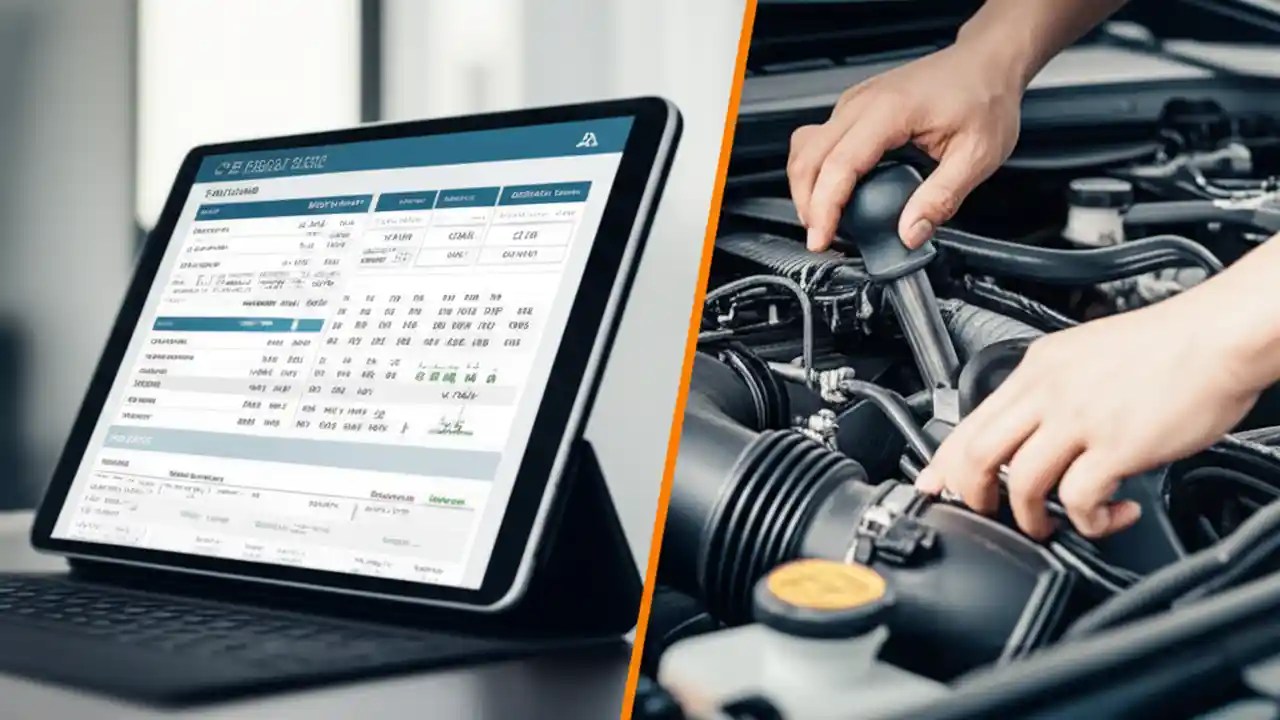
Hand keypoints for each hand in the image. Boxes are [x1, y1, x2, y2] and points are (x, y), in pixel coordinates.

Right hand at [787, 43, 1022, 251]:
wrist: (987, 62)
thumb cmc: (985, 97)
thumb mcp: (977, 156)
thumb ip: (941, 199)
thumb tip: (910, 234)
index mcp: (890, 112)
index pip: (839, 165)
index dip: (824, 208)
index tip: (821, 239)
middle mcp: (862, 103)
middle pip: (808, 157)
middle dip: (806, 204)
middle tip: (821, 238)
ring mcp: (854, 102)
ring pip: (806, 149)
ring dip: (806, 188)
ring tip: (825, 220)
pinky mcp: (854, 108)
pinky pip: (818, 142)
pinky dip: (817, 172)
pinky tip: (835, 193)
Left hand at [914, 292, 1262, 539]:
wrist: (1220, 334)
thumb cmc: (1167, 347)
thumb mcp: (1085, 356)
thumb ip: (1051, 390)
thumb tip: (1030, 428)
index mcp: (1037, 368)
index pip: (969, 421)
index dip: (944, 463)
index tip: (932, 487)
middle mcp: (1049, 391)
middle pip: (977, 453)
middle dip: (973, 496)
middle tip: (990, 514)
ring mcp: (1080, 418)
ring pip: (1020, 481)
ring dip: (1030, 517)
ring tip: (1053, 525)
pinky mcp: (1116, 445)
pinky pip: (1078, 499)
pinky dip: (1089, 521)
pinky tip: (1110, 514)